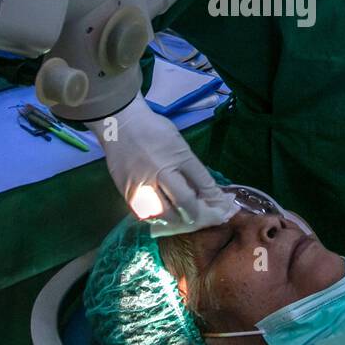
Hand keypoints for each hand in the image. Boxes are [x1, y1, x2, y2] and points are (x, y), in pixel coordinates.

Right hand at [86, 94, 235, 234]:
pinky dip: (161, 219)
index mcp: (177, 155)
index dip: (216, 199)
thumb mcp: (179, 142)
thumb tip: (207, 192)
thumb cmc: (152, 129)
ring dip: (181, 221)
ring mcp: (142, 185)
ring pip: (166, 215)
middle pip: (185, 203)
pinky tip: (169, 217)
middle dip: (202, 215)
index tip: (225, 207)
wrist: (119, 123)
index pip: (203, 183)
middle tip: (211, 218)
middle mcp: (160, 172)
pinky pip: (147, 215)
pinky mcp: (127, 194)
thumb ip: (192, 168)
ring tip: (190, 220)